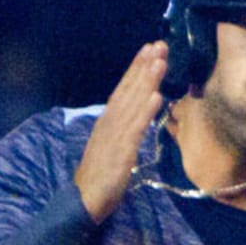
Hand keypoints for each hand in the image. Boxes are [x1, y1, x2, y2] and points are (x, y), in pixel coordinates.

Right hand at [74, 40, 168, 221]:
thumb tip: (136, 114)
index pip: (124, 89)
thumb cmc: (100, 176)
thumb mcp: (113, 146)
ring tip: (160, 61)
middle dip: (144, 66)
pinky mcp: (121, 151)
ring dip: (147, 81)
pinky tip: (156, 96)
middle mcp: (110, 122)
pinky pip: (135, 128)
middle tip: (159, 44)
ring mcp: (115, 135)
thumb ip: (123, 129)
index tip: (149, 50)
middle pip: (129, 89)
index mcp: (108, 121)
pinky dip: (145, 111)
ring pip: (133, 102)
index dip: (136, 69)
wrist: (85, 200)